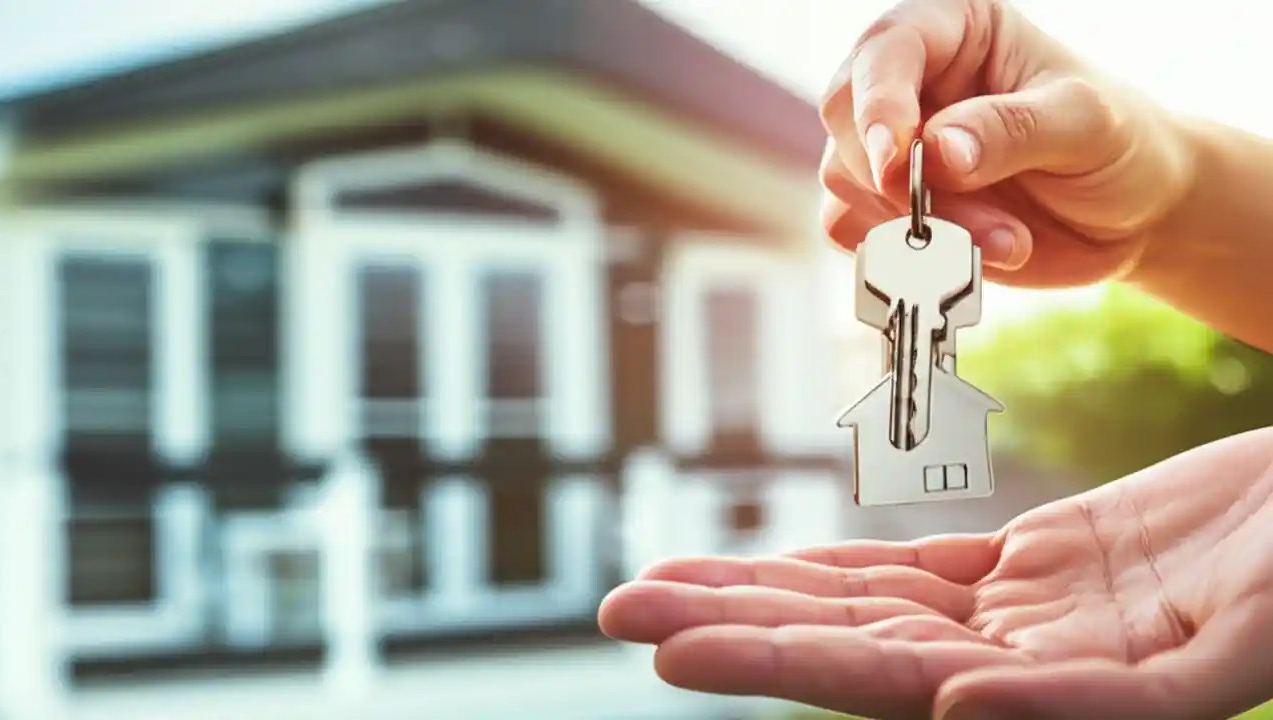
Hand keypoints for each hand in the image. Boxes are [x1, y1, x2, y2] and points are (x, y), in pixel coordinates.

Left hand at [599, 427, 1272, 718]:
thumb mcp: (1223, 653)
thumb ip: (1093, 704)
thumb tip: (952, 714)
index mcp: (1047, 700)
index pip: (878, 682)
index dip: (774, 660)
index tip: (674, 648)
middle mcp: (1013, 668)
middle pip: (842, 643)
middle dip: (730, 624)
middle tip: (619, 608)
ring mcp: (1018, 616)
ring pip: (860, 601)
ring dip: (758, 589)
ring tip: (658, 580)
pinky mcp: (1035, 566)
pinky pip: (913, 568)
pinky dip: (834, 563)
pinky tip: (768, 564)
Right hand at [821, 0, 1195, 286]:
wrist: (1132, 216)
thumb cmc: (1119, 145)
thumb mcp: (1085, 124)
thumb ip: (1012, 129)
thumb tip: (939, 150)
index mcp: (954, 29)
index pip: (885, 48)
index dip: (879, 101)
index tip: (895, 157)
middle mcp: (911, 80)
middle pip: (846, 116)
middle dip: (898, 178)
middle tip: (966, 216)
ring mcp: (893, 146)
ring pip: (845, 179)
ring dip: (916, 225)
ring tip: (1003, 241)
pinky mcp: (888, 205)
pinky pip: (850, 228)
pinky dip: (899, 253)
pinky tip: (963, 256)